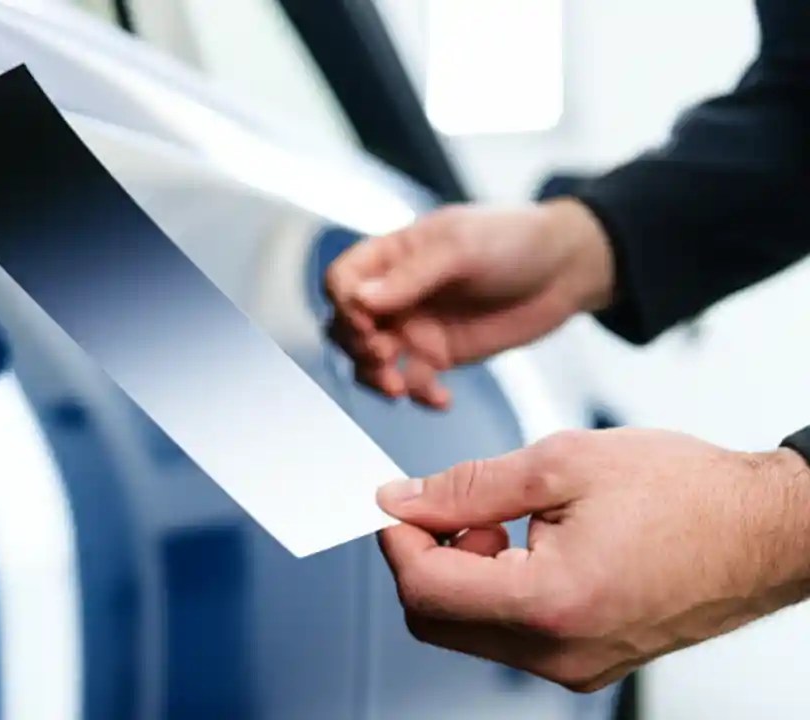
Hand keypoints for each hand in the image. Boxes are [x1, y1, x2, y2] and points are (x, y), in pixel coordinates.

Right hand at [325, 200, 614, 407]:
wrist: (565, 269)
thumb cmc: (513, 239)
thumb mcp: (461, 247)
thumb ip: (411, 275)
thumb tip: (360, 299)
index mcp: (392, 256)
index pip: (342, 279)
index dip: (343, 302)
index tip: (365, 321)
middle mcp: (395, 294)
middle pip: (346, 326)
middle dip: (357, 346)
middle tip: (385, 355)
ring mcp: (415, 326)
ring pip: (370, 361)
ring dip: (377, 378)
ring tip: (401, 386)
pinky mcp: (438, 355)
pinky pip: (411, 382)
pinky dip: (418, 395)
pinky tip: (440, 398)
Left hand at [375, 428, 809, 690]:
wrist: (765, 529)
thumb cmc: (687, 494)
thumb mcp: (562, 463)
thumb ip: (468, 486)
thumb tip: (402, 500)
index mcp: (552, 603)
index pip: (425, 590)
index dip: (397, 539)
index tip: (400, 504)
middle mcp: (560, 652)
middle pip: (434, 621)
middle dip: (426, 559)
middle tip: (458, 510)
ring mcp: (575, 666)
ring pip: (468, 630)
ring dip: (462, 573)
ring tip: (508, 523)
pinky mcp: (587, 663)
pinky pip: (509, 635)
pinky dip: (497, 590)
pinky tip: (530, 547)